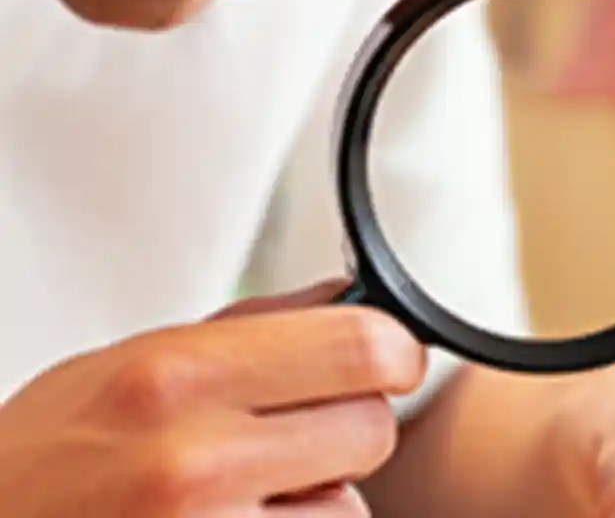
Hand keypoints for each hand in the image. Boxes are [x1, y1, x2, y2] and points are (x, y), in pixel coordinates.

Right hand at [0, 279, 426, 517]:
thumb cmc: (38, 465)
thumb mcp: (123, 368)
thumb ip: (247, 332)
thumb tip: (350, 301)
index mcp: (172, 376)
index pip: (361, 347)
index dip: (393, 353)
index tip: (390, 360)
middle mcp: (195, 459)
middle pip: (372, 428)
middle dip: (349, 429)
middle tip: (294, 436)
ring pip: (351, 508)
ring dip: (318, 502)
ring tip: (240, 500)